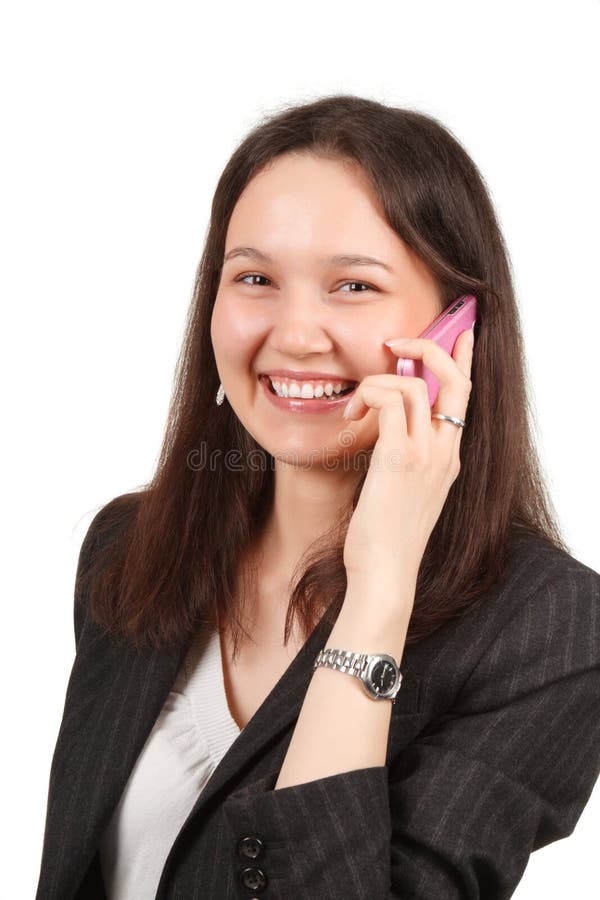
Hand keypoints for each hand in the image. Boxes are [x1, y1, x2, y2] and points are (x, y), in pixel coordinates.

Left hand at [341, 328, 474, 595]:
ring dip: (378, 382)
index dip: (465, 359)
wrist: (385, 573)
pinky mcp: (398, 459)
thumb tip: (384, 428)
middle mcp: (445, 452)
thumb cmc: (387, 537)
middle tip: (397, 344)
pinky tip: (350, 416)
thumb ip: (405, 458)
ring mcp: (425, 455)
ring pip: (413, 387)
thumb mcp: (405, 492)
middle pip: (455, 380)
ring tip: (354, 406)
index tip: (462, 333)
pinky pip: (389, 403)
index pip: (466, 397)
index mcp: (449, 458)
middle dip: (428, 349)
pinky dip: (368, 396)